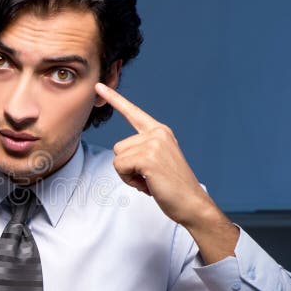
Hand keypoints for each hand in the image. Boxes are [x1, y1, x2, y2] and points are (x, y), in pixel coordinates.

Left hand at [95, 84, 237, 262]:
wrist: (192, 203)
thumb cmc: (173, 187)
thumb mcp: (159, 161)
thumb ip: (143, 151)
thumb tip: (122, 157)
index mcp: (160, 132)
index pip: (133, 112)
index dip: (115, 99)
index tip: (99, 86)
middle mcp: (157, 133)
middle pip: (119, 147)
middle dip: (128, 167)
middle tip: (150, 177)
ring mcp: (153, 143)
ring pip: (118, 158)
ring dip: (129, 175)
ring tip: (151, 180)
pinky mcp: (148, 157)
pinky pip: (120, 167)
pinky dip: (129, 180)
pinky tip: (148, 184)